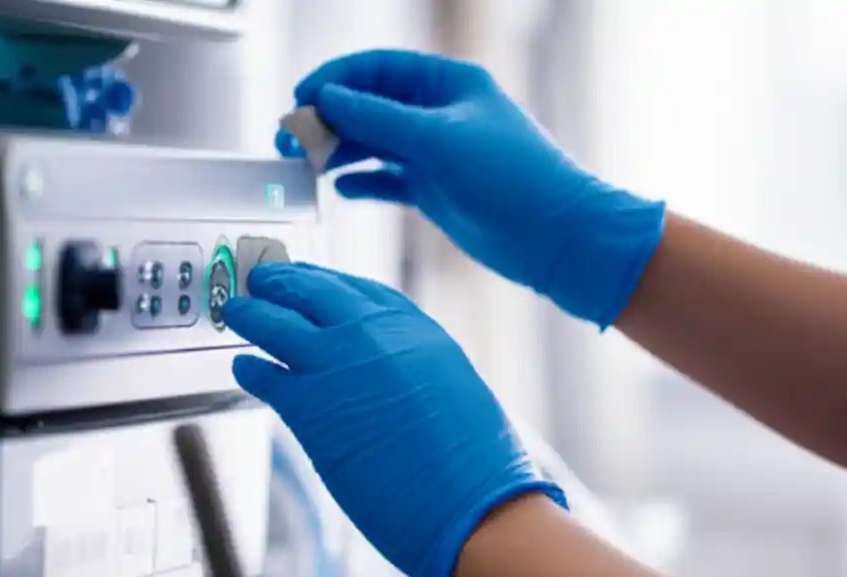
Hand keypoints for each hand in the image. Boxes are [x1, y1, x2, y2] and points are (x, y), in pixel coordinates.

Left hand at [222, 262, 566, 576]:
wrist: (470, 502)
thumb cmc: (476, 462)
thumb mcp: (452, 385)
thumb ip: (413, 366)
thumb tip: (385, 373)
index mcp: (415, 328)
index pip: (358, 289)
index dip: (324, 280)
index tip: (307, 277)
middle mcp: (373, 334)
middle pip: (310, 292)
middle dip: (281, 282)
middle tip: (262, 279)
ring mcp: (336, 365)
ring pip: (275, 323)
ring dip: (252, 315)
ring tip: (237, 310)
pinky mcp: (309, 407)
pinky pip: (265, 375)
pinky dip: (250, 368)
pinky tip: (244, 367)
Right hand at [283, 49, 665, 327]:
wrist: (555, 237)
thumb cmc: (513, 177)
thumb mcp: (437, 139)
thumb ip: (379, 118)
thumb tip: (329, 99)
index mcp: (448, 85)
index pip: (379, 69)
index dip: (336, 80)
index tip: (301, 99)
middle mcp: (440, 114)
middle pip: (370, 106)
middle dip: (329, 120)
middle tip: (290, 139)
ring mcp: (438, 154)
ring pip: (375, 144)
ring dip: (339, 152)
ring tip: (304, 166)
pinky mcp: (437, 192)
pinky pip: (389, 181)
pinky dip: (364, 183)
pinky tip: (340, 189)